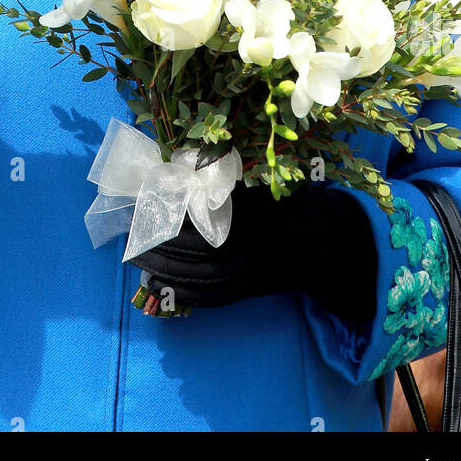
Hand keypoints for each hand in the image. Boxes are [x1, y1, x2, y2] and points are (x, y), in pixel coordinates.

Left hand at [132, 179, 377, 319]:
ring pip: (196, 274)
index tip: (144, 196)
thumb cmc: (293, 202)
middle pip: (190, 244)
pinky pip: (209, 295)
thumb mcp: (264, 180)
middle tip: (132, 225)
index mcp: (250, 211)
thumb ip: (227, 175)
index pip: (198, 210)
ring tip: (138, 254)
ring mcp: (248, 271)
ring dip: (163, 265)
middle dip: (158, 236)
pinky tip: (162, 282)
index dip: (168, 205)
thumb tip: (183, 165)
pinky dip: (182, 290)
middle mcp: (247, 244)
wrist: (328, 243)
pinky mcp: (247, 290)